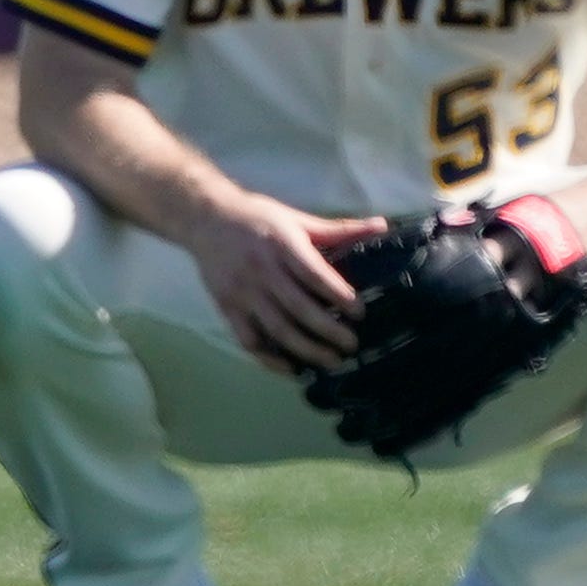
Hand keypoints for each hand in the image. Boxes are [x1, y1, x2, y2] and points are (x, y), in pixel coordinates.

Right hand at [183, 191, 387, 375]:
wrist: (205, 218)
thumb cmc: (258, 217)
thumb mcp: (296, 218)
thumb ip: (338, 229)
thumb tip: (382, 226)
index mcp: (282, 245)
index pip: (314, 274)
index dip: (339, 295)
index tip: (359, 313)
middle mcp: (262, 270)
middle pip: (298, 308)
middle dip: (328, 331)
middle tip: (351, 345)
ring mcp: (242, 292)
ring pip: (277, 329)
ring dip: (306, 350)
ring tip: (331, 362)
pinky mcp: (227, 307)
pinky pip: (249, 340)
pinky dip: (269, 358)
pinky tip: (291, 368)